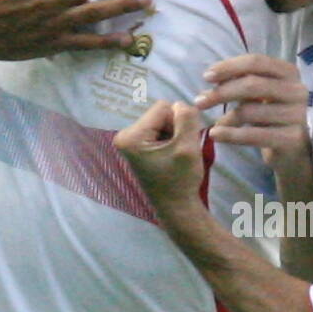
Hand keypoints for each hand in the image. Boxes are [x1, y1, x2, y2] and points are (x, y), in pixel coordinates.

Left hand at [114, 100, 206, 214]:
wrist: (176, 208)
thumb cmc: (180, 180)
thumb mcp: (187, 147)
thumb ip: (186, 119)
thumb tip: (181, 103)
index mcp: (130, 136)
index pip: (162, 108)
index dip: (179, 120)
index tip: (183, 141)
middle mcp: (125, 136)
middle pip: (160, 114)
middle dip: (175, 127)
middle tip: (180, 149)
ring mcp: (130, 142)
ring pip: (161, 121)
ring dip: (174, 133)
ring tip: (176, 154)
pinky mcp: (138, 147)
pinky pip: (158, 131)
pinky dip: (170, 139)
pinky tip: (172, 156)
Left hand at [196, 54, 312, 186]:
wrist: (292, 147)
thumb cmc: (270, 113)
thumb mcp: (257, 93)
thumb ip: (239, 81)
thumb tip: (210, 78)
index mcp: (289, 72)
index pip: (256, 62)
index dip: (229, 67)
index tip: (206, 77)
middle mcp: (297, 90)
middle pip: (253, 84)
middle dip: (222, 93)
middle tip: (200, 102)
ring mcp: (297, 115)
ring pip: (251, 111)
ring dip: (226, 118)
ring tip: (215, 125)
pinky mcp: (292, 138)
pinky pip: (254, 135)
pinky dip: (230, 135)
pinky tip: (216, 135)